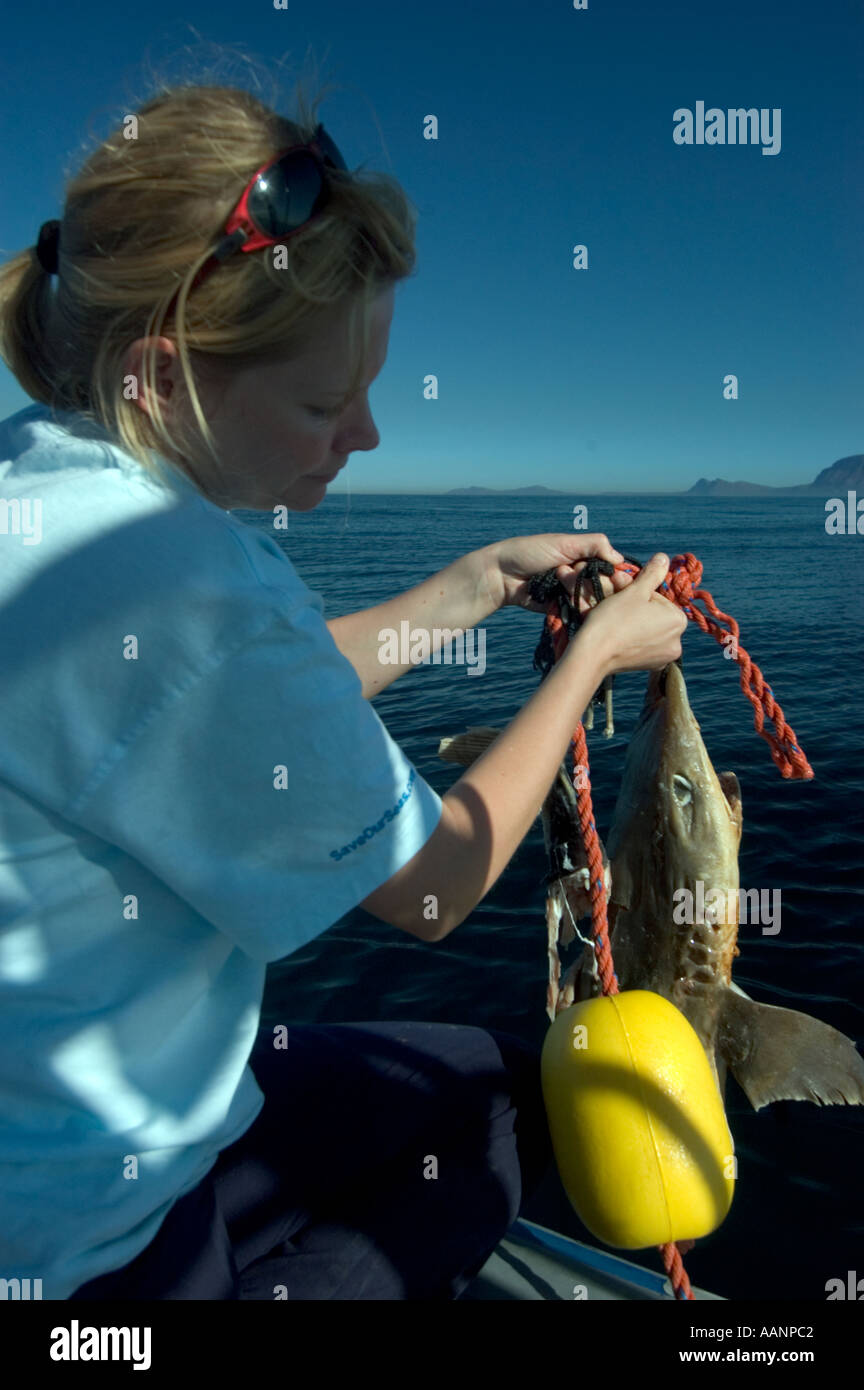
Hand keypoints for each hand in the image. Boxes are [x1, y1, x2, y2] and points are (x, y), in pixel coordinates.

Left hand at [484, 533, 635, 613]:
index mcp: (586, 557)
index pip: (614, 570)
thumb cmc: (530, 552)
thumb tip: (621, 560)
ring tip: (558, 578)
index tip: (614, 575)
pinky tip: (561, 596)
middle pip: (607, 588)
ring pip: (594, 602)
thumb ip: (596, 544)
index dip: (617, 575)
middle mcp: (583, 577)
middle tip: (568, 570)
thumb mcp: (565, 542)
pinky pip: (579, 614)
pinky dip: (574, 605)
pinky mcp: (562, 610)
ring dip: (578, 590)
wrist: (501, 575)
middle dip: (590, 580)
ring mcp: (573, 595)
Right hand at [575, 553, 686, 674]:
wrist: (593, 654)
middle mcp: (676, 642)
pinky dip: (632, 637)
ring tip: (615, 617)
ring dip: (633, 620)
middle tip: (616, 602)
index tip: (621, 592)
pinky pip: (642, 644)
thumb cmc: (614, 620)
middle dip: (636, 605)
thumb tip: (663, 558)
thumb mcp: (634, 591)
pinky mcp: (648, 666)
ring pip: (648, 629)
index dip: (638, 592)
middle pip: (655, 614)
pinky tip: (617, 634)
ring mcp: (663, 657)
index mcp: (679, 622)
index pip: (659, 597)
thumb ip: (652, 574)